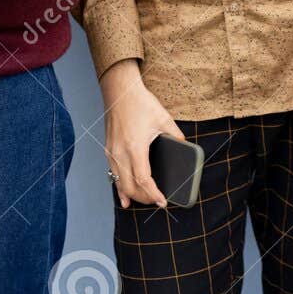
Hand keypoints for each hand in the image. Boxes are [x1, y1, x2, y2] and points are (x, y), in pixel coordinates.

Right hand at [99, 59, 185, 208]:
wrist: (120, 90)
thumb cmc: (141, 103)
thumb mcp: (164, 118)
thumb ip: (175, 135)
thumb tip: (184, 146)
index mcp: (135, 148)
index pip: (144, 180)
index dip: (153, 194)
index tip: (162, 202)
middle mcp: (120, 153)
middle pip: (130, 187)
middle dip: (143, 198)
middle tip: (156, 202)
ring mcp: (112, 152)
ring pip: (118, 182)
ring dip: (130, 194)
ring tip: (140, 203)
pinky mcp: (108, 148)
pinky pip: (113, 173)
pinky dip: (119, 185)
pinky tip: (123, 194)